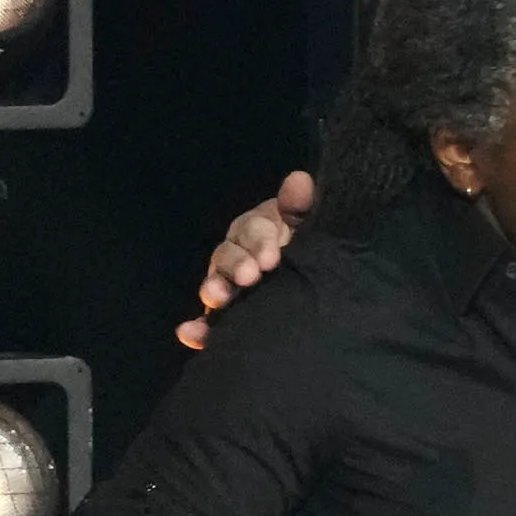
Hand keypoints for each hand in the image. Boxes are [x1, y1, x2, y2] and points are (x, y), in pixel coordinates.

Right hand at [177, 169, 316, 348]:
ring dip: (214, 290)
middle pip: (228, 256)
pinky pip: (209, 324)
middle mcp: (240, 257)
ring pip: (216, 285)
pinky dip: (198, 330)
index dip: (259, 241)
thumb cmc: (312, 249)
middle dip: (236, 265)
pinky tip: (189, 335)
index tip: (273, 256)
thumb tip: (300, 180)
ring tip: (217, 299)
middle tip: (250, 276)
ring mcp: (231, 287)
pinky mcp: (228, 318)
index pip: (252, 230)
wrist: (326, 293)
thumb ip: (302, 207)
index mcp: (259, 233)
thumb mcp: (310, 226)